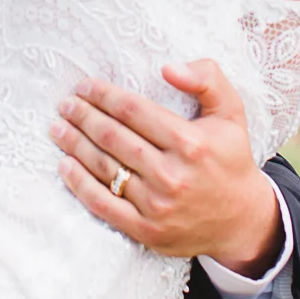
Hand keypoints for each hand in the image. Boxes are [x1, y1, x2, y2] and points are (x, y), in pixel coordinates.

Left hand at [49, 60, 283, 272]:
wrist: (241, 220)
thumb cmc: (230, 159)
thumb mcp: (231, 112)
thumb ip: (207, 79)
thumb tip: (167, 68)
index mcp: (191, 143)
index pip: (133, 111)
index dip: (104, 95)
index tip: (84, 85)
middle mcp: (172, 175)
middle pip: (114, 138)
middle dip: (84, 117)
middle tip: (65, 104)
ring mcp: (157, 206)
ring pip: (105, 168)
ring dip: (75, 145)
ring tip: (58, 128)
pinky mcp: (146, 231)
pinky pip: (104, 205)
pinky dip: (80, 185)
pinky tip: (65, 166)